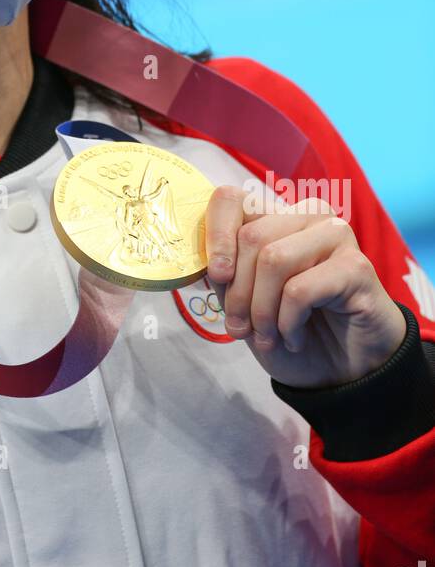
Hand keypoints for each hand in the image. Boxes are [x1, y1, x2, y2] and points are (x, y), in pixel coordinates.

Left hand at [204, 185, 406, 388]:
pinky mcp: (357, 266)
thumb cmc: (290, 328)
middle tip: (240, 329)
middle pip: (252, 236)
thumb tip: (208, 263)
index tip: (216, 276)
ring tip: (268, 337)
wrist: (342, 367)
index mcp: (277, 215)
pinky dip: (288, 323)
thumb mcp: (245, 301)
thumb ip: (225, 274)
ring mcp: (336, 235)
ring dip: (262, 312)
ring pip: (274, 259)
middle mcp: (308, 214)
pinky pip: (301, 290)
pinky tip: (295, 338)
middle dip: (238, 293)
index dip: (215, 236)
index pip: (232, 199)